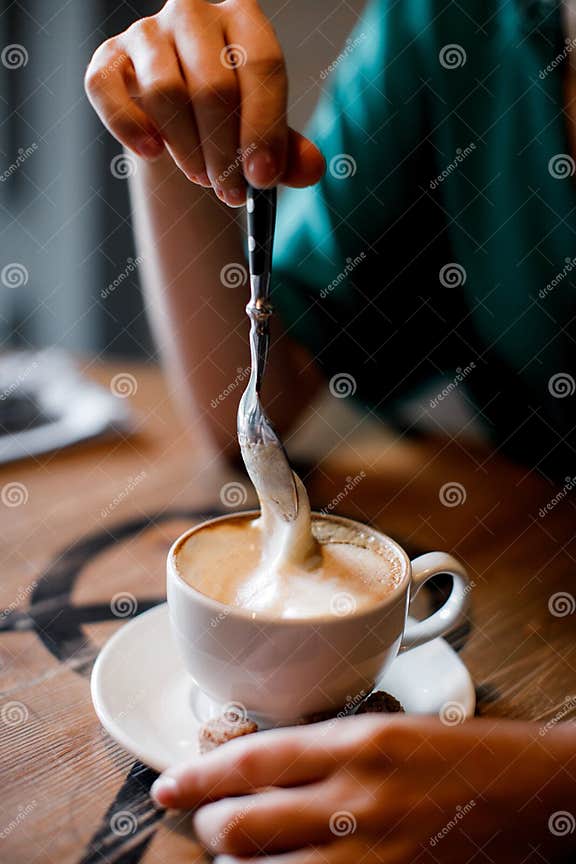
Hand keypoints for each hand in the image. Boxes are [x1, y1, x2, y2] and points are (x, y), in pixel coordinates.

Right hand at [84, 0, 323, 205]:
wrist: (179, 116)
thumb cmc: (229, 119)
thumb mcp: (262, 133)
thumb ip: (288, 151)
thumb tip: (313, 170)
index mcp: (244, 20)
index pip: (262, 66)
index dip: (264, 128)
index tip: (262, 178)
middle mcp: (194, 14)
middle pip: (214, 86)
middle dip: (224, 152)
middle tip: (231, 192)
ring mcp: (147, 33)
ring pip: (165, 92)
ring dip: (186, 148)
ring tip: (201, 176)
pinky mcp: (109, 59)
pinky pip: (107, 90)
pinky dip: (129, 127)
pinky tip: (151, 153)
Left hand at [151, 714, 575, 861]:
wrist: (540, 793)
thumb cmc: (468, 756)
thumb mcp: (394, 730)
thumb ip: (329, 749)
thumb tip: (264, 771)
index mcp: (359, 741)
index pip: (253, 758)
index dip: (198, 775)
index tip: (165, 785)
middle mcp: (359, 797)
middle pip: (242, 824)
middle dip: (210, 827)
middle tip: (212, 822)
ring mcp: (374, 854)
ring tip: (247, 854)